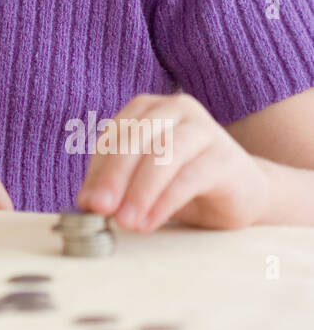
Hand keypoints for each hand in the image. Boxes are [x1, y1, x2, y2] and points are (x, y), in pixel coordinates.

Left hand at [75, 93, 272, 231]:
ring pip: (163, 155)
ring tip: (126, 221)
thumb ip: (116, 185)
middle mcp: (176, 108)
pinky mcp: (225, 156)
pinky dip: (165, 201)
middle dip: (114, 177)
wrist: (244, 193)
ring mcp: (204, 128)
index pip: (115, 134)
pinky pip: (189, 176)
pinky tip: (150, 222)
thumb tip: (86, 202)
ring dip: (140, 191)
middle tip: (101, 209)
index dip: (98, 169)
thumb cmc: (185, 183)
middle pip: (136, 139)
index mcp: (149, 108)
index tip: (86, 202)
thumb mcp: (143, 181)